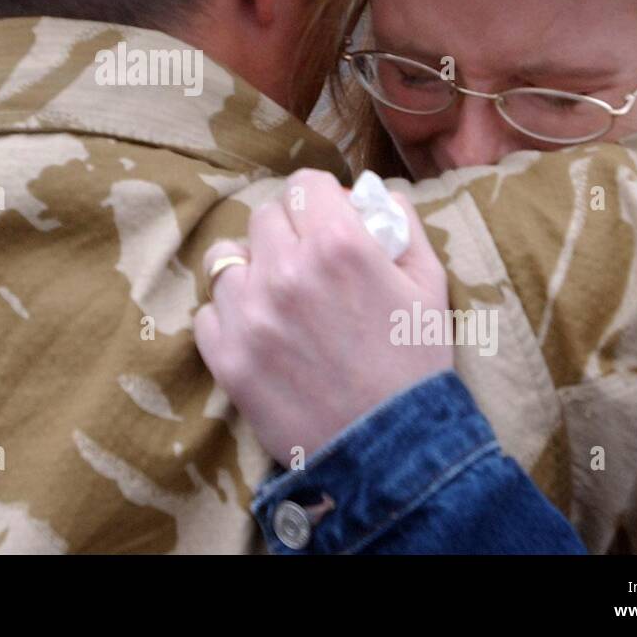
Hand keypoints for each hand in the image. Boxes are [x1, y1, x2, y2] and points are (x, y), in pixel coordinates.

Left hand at [195, 168, 450, 466]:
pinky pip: (206, 313)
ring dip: (250, 271)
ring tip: (275, 297)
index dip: (318, 199)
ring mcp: (249, 315)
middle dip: (287, 232)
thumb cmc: (415, 364)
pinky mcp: (226, 357)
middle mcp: (286, 270)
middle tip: (306, 263)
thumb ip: (403, 225)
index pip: (304, 185)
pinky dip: (228, 319)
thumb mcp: (429, 284)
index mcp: (338, 244)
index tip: (325, 218)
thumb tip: (374, 194)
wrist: (393, 452)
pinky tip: (259, 334)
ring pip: (225, 260)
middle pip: (264, 218)